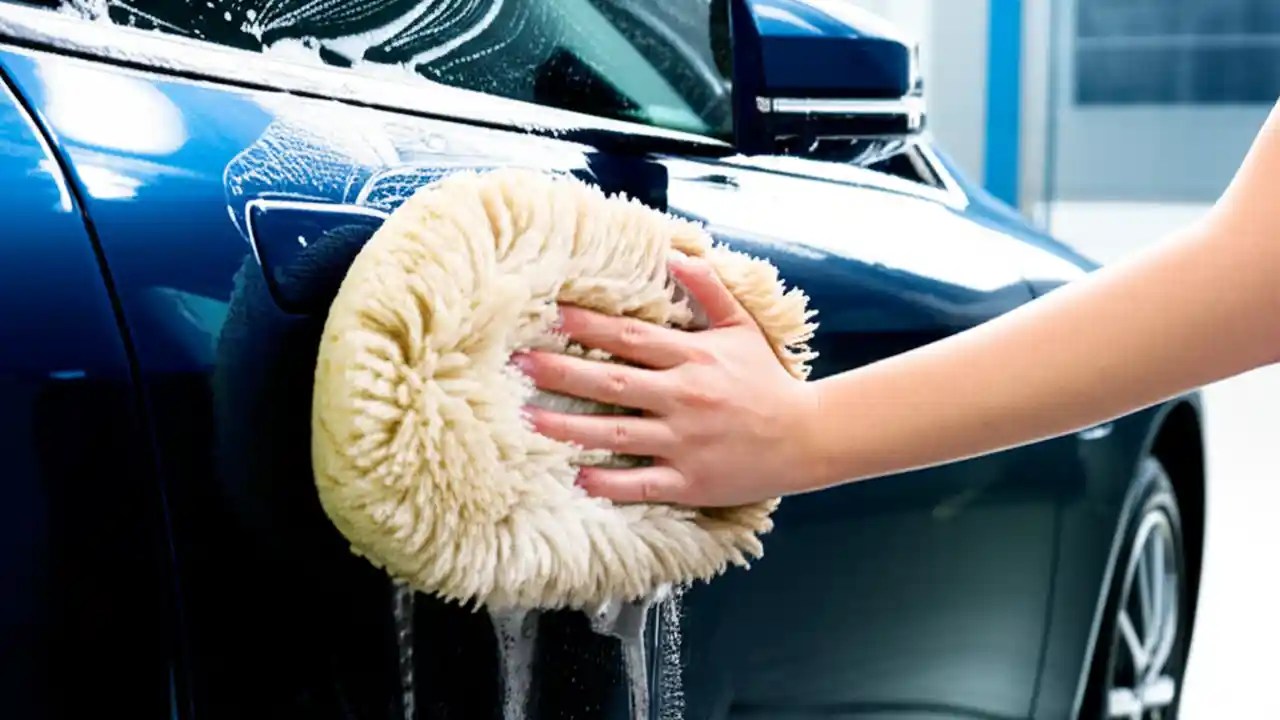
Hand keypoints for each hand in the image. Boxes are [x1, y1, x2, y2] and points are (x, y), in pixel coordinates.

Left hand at [513, 256, 819, 506]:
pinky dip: (608, 482)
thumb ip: (708, 290)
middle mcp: (685, 397)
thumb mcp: (743, 328)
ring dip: (570, 427)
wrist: (807, 437)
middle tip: (519, 364)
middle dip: (562, 373)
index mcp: (694, 357)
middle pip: (612, 383)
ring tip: (530, 420)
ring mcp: (685, 442)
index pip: (631, 337)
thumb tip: (674, 255)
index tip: (550, 316)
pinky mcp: (690, 480)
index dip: (588, 326)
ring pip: (617, 433)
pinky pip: (641, 482)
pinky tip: (577, 477)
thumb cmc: (768, 381)